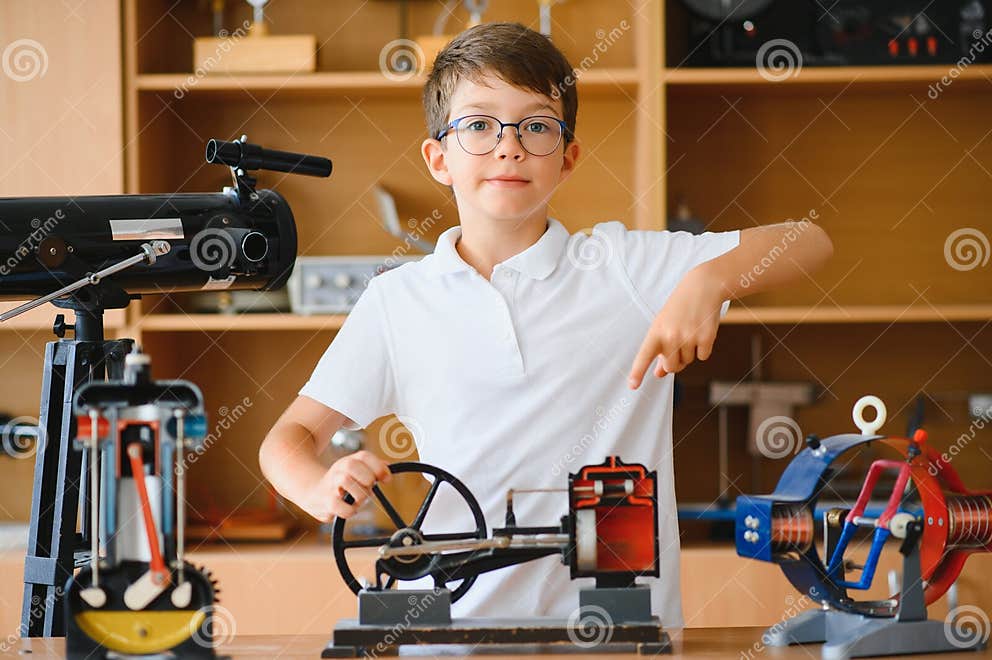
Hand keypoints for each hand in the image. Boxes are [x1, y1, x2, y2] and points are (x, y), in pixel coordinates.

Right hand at [298, 450, 391, 521]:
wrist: (313, 493)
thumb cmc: (340, 483)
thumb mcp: (356, 471)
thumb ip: (373, 468)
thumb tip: (387, 466)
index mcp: (348, 462)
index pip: (364, 456)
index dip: (379, 467)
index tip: (386, 479)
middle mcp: (338, 470)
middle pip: (352, 465)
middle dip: (367, 479)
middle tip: (369, 488)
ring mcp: (331, 485)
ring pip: (345, 481)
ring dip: (359, 495)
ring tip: (358, 500)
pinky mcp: (326, 503)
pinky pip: (341, 507)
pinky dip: (350, 511)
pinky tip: (349, 508)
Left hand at [627, 270, 724, 388]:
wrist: (702, 288)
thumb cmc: (679, 309)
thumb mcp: (664, 326)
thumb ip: (660, 350)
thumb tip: (659, 373)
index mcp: (656, 332)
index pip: (644, 355)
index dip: (638, 372)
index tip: (632, 386)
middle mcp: (671, 336)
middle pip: (672, 367)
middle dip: (676, 361)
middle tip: (679, 341)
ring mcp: (689, 337)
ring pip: (688, 361)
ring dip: (690, 351)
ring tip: (690, 330)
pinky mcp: (706, 338)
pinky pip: (703, 357)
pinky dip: (703, 348)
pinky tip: (702, 331)